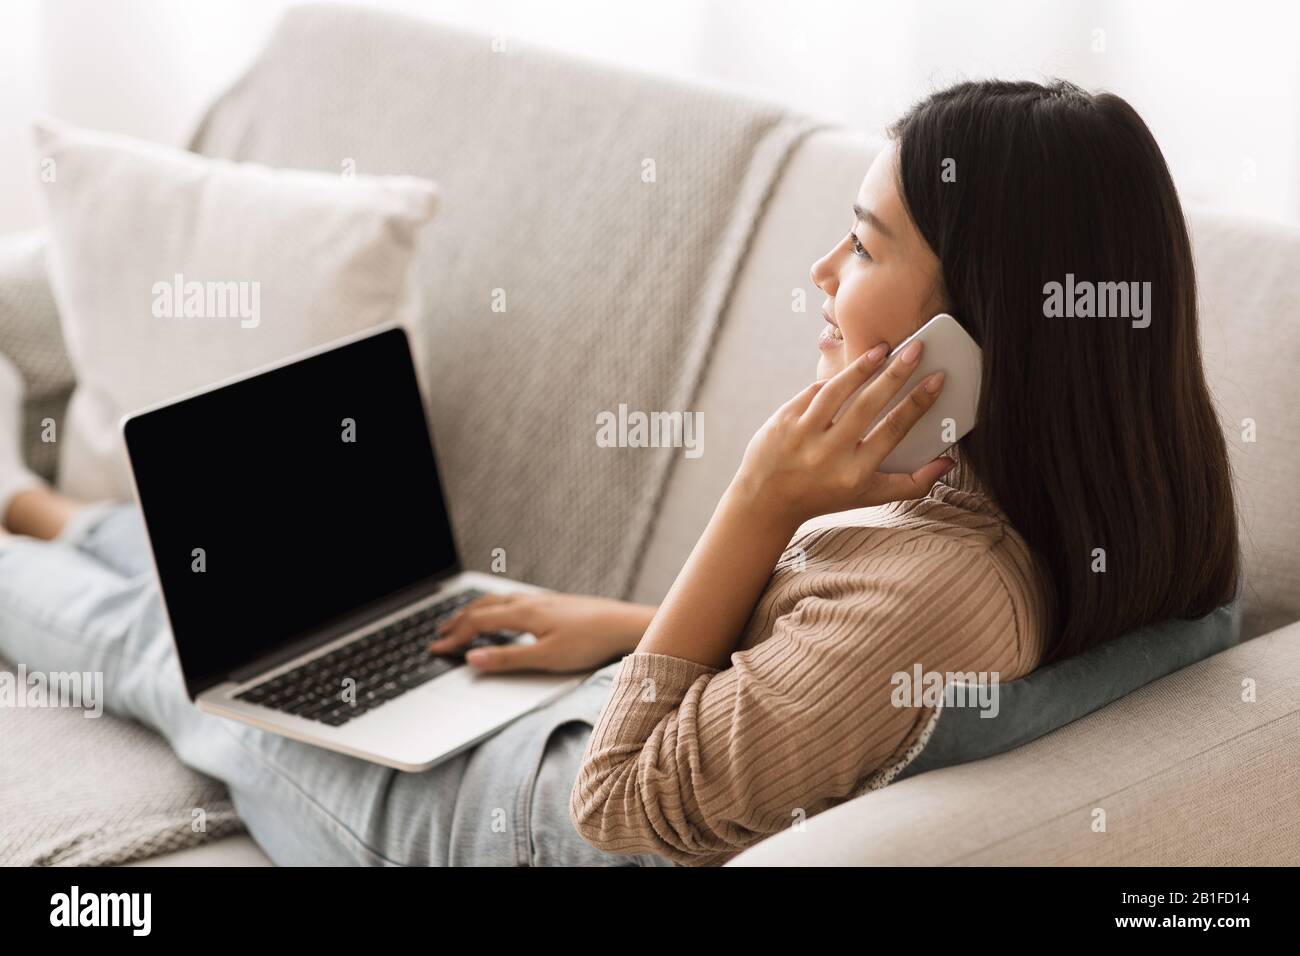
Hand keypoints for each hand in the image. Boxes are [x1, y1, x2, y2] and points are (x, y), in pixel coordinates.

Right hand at [426, 592, 656, 673]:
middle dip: (458, 619)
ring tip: (464, 621)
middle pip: (483, 607)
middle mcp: (529, 602)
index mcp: (522, 613)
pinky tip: (504, 615)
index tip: (435, 648)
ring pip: (498, 601)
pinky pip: (514, 601)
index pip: (477, 623)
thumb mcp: (545, 657)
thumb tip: (472, 659)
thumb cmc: (589, 642)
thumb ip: (507, 658)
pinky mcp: (554, 603)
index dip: (454, 636)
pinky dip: (496, 608)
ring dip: (476, 611)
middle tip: (440, 632)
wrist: (624, 624)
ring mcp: (542, 600)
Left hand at [730, 339, 954, 530]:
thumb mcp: (870, 497)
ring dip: (863, 367)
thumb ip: (911, 484)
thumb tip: (947, 463)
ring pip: (837, 391)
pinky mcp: (782, 420)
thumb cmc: (825, 496)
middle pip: (868, 405)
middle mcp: (828, 453)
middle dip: (896, 374)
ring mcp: (802, 434)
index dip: (917, 403)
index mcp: (854, 472)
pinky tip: (852, 372)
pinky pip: (813, 392)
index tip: (936, 378)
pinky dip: (833, 380)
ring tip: (883, 349)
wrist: (766, 500)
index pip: (892, 430)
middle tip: (916, 349)